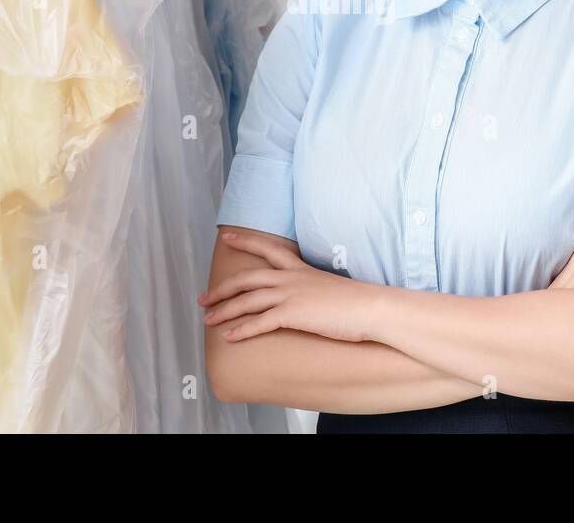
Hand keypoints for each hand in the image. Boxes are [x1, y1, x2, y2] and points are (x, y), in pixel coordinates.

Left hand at [198, 232, 381, 342]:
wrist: (371, 308)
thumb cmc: (356, 303)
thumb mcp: (329, 288)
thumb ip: (313, 289)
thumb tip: (309, 298)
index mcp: (300, 269)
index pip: (268, 249)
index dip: (245, 241)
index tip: (227, 237)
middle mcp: (291, 278)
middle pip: (247, 278)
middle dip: (222, 287)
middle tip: (203, 297)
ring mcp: (291, 295)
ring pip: (247, 299)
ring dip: (224, 310)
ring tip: (207, 319)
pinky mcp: (293, 314)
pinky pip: (259, 322)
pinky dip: (241, 329)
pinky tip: (228, 336)